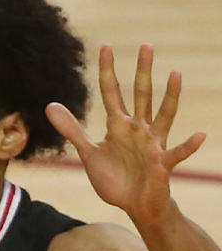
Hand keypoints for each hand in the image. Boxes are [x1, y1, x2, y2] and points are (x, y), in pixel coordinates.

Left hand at [48, 44, 206, 227]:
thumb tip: (50, 105)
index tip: (106, 45)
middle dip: (142, 72)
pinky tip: (199, 135)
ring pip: (163, 116)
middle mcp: (138, 129)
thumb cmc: (115, 177)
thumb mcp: (88, 152)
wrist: (133, 205)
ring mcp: (152, 145)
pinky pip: (177, 152)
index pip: (112, 92)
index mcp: (118, 126)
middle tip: (147, 45)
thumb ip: (72, 129)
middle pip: (141, 95)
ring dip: (170, 96)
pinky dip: (188, 145)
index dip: (107, 71)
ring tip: (176, 74)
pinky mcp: (162, 164)